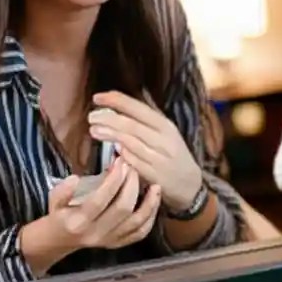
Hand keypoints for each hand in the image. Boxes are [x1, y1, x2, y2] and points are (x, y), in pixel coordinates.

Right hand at [20, 160, 162, 274]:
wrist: (61, 240)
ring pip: (136, 223)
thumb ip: (62, 190)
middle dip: (132, 185)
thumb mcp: (53, 201)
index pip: (100, 199)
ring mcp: (110, 240)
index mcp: (79, 221)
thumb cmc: (60, 215)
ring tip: (155, 185)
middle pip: (123, 209)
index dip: (113, 180)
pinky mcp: (119, 243)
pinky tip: (154, 202)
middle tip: (134, 168)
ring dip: (149, 203)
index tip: (120, 162)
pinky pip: (140, 233)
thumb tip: (74, 178)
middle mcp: (97, 233)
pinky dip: (151, 218)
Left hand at [88, 91, 203, 212]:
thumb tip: (125, 98)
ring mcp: (160, 159)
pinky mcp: (155, 176)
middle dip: (109, 120)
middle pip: (132, 126)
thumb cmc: (172, 154)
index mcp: (165, 126)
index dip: (117, 101)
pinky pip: (134, 163)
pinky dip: (122, 155)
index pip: (138, 108)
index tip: (97, 98)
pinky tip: (112, 151)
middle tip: (92, 117)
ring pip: (131, 144)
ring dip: (110, 136)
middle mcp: (164, 140)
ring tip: (94, 131)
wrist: (190, 184)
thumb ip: (146, 118)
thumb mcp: (166, 132)